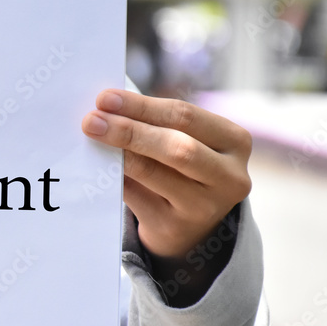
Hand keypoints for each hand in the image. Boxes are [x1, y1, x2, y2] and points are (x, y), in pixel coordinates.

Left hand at [81, 89, 251, 259]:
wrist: (190, 226)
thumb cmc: (182, 168)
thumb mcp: (186, 140)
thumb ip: (156, 124)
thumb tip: (107, 107)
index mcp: (235, 141)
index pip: (185, 116)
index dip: (142, 106)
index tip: (105, 98)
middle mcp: (229, 176)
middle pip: (176, 146)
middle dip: (129, 130)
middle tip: (91, 120)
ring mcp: (204, 207)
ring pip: (153, 172)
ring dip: (117, 152)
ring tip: (92, 137)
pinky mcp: (175, 228)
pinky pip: (135, 196)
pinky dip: (114, 177)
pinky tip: (97, 165)